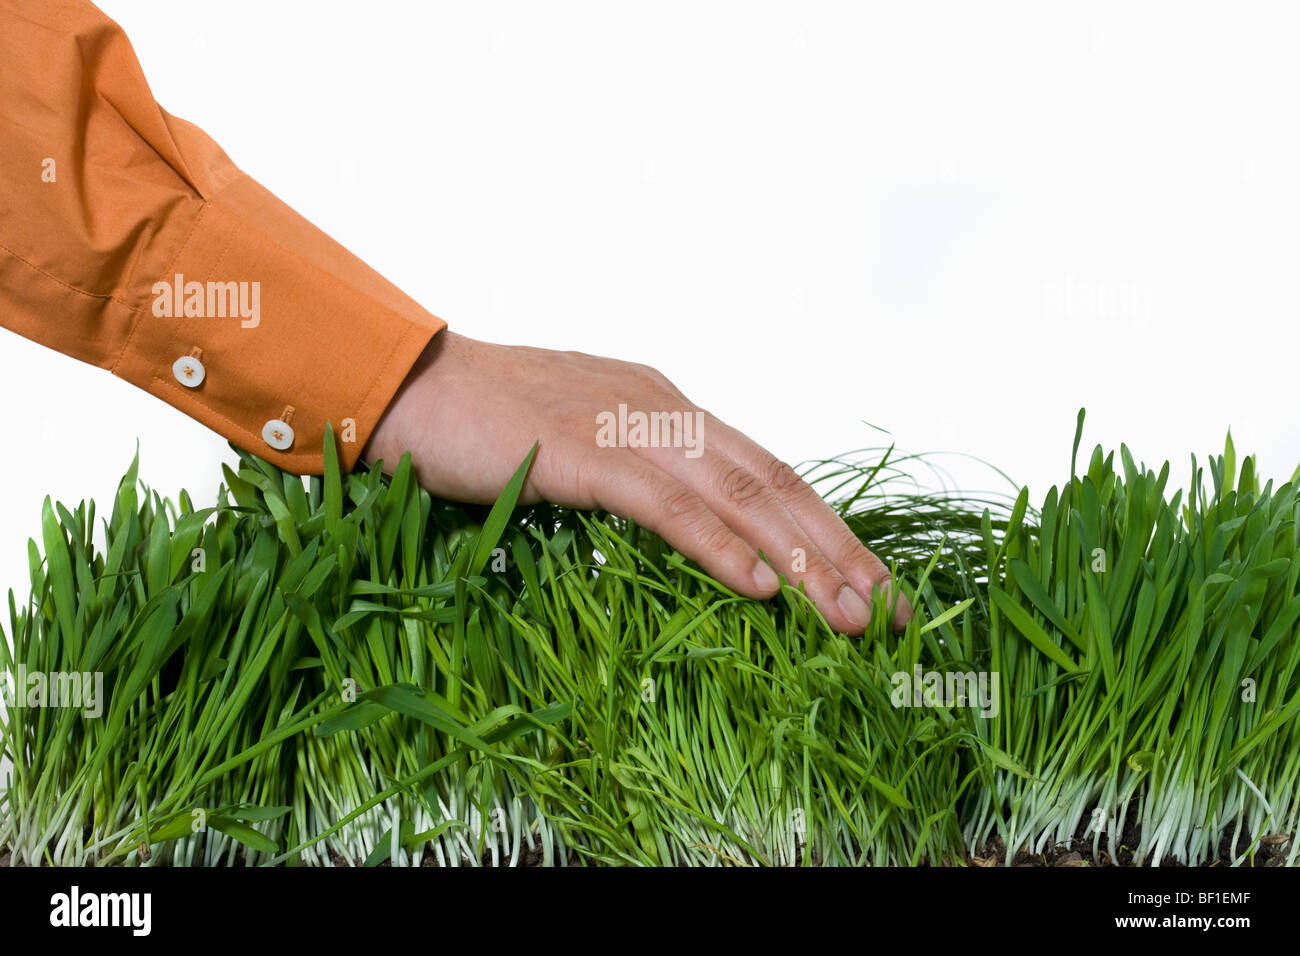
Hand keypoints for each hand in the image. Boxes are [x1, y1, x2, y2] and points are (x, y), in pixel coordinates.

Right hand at [361, 331, 911, 634]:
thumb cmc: (485, 423)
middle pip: (775, 482)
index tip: (870, 581)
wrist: (407, 384)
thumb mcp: (581, 441)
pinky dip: (720, 547)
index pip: (767, 470)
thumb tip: (686, 527)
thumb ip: (636, 472)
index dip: (826, 528)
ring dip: (802, 559)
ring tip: (851, 617)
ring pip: (738, 494)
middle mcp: (664, 409)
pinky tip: (760, 589)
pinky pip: (666, 505)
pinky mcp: (583, 454)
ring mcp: (627, 426)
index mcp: (668, 407)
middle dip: (841, 550)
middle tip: (894, 611)